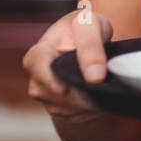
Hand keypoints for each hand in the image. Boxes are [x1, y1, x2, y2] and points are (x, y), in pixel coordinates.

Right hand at [21, 7, 113, 122]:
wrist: (87, 38)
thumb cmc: (85, 27)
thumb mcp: (90, 25)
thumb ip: (91, 47)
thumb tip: (94, 78)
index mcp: (38, 54)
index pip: (37, 69)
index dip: (50, 81)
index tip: (65, 89)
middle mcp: (37, 78)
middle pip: (55, 95)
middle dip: (80, 93)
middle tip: (103, 84)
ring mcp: (47, 95)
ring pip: (67, 108)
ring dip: (88, 102)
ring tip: (103, 85)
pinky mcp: (59, 107)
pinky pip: (76, 115)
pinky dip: (90, 109)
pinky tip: (99, 94)